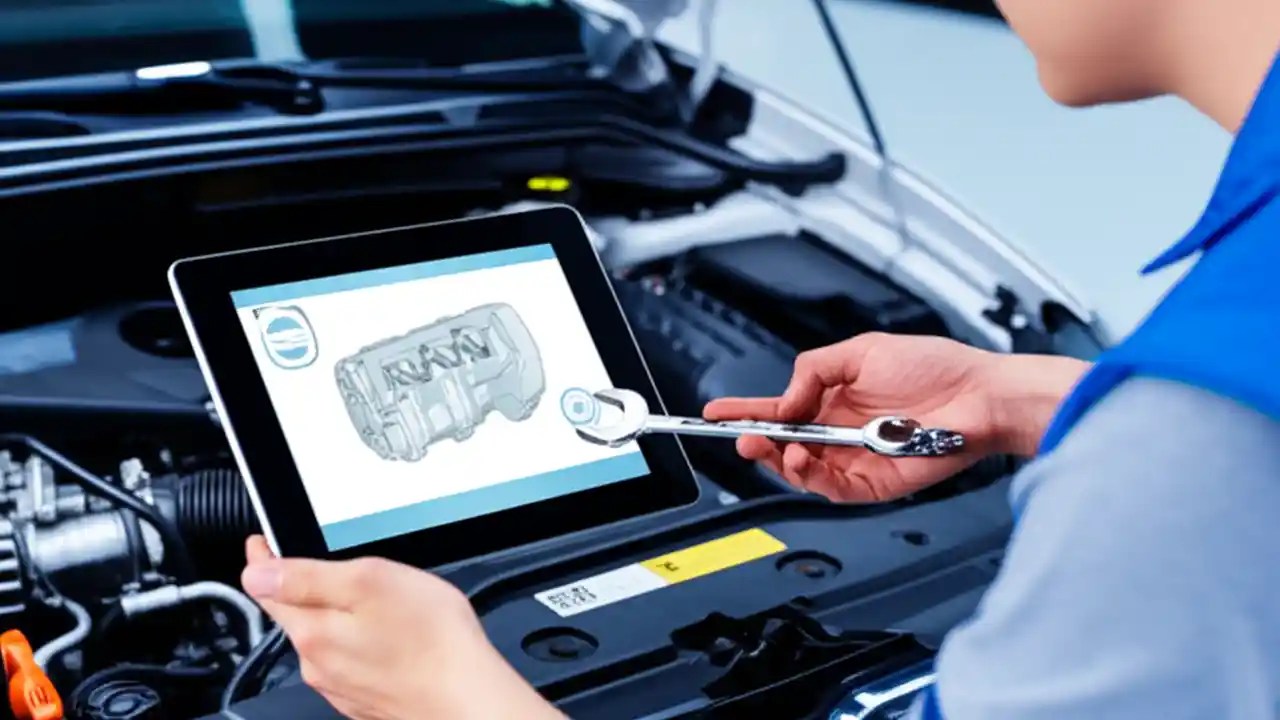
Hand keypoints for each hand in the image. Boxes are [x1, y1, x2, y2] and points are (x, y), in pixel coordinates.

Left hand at [240, 536, 563, 719]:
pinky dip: (360, 642)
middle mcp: (319, 665)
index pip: (267, 590)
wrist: (466, 698)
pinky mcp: (367, 697)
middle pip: (296, 615)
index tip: (261, 543)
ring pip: (325, 639)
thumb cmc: (431, 641)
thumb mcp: (369, 582)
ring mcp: (343, 685)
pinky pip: (350, 660)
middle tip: (325, 562)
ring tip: (368, 596)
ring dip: (336, 616)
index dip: (262, 560)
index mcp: (313, 632)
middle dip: (304, 587)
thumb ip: (308, 577)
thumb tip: (257, 574)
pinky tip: (388, 634)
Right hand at [703, 333, 1086, 501]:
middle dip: (754, 440)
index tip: (716, 412)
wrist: (980, 396)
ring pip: (799, 470)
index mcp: (834, 399)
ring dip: (776, 459)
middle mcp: (840, 431)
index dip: (745, 411)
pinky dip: (807, 476)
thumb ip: (814, 369)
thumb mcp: (861, 351)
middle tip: (738, 435)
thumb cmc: (937, 370)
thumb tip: (786, 395)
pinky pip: (829, 487)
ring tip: (766, 445)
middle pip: (782, 445)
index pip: (780, 409)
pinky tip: (799, 460)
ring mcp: (854, 459)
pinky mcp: (872, 484)